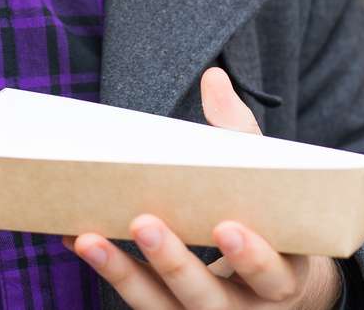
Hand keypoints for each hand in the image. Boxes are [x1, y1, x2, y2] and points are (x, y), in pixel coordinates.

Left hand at [62, 67, 344, 308]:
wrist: (277, 288)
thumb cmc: (271, 223)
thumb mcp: (269, 186)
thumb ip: (242, 136)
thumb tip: (213, 77)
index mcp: (284, 278)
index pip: (273, 275)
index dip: (252, 256)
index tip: (227, 227)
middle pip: (208, 298)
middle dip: (174, 262)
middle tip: (144, 223)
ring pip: (164, 308)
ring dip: (123, 273)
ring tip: (88, 237)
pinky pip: (139, 302)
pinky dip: (110, 271)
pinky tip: (79, 240)